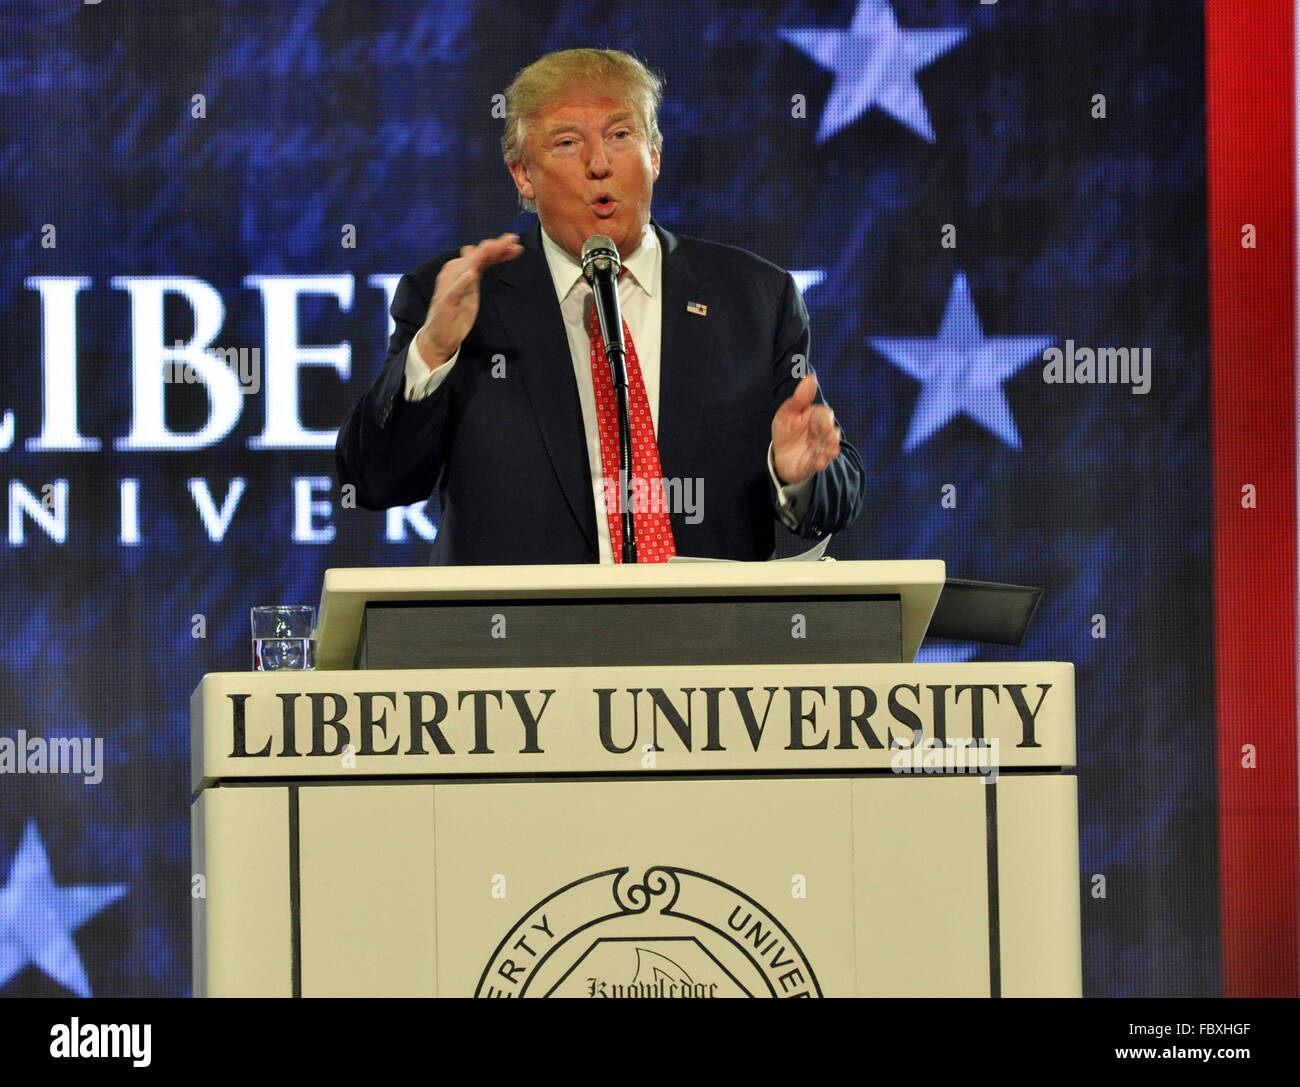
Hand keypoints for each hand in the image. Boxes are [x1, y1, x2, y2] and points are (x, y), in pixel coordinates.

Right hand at [415, 233, 523, 367]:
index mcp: (461, 270)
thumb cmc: (456, 311)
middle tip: (512, 238)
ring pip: (466, 268)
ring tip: (494, 247)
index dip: (499, 248)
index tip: (517, 245)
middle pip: (476, 256)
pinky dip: (462, 282)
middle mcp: (454, 274)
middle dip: (494, 247)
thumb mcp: (471, 287)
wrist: (438, 336)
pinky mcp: (445, 302)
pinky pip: (454, 291)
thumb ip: (477, 269)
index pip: (482, 255)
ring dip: (480, 257)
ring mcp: (449, 287)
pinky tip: (472, 274)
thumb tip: (478, 248)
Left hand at [771, 374, 841, 485]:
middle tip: (831, 435)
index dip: (825, 419)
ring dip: (830, 450)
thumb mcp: (788, 412)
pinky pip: (817, 464)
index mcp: (817, 418)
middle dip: (831, 435)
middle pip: (830, 434)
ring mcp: (819, 450)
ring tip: (831, 452)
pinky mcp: (812, 464)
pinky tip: (820, 463)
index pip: (824, 416)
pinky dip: (820, 463)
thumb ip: (800, 398)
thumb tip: (810, 377)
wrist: (780, 454)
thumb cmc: (787, 429)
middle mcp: (822, 434)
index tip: (826, 422)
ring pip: (828, 450)